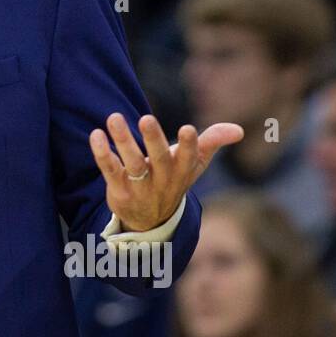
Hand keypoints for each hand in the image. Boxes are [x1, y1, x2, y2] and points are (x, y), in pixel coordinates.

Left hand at [89, 113, 242, 231]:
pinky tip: (96, 135)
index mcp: (182, 172)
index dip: (189, 146)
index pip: (189, 159)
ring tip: (114, 117)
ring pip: (131, 163)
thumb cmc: (173, 178)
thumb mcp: (194, 164)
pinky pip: (109, 170)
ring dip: (123, 140)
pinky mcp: (118, 190)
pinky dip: (102, 153)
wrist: (150, 219)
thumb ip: (213, 142)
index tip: (189, 130)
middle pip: (159, 159)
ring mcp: (139, 187)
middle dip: (154, 139)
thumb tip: (239, 130)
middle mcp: (162, 180)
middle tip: (146, 118)